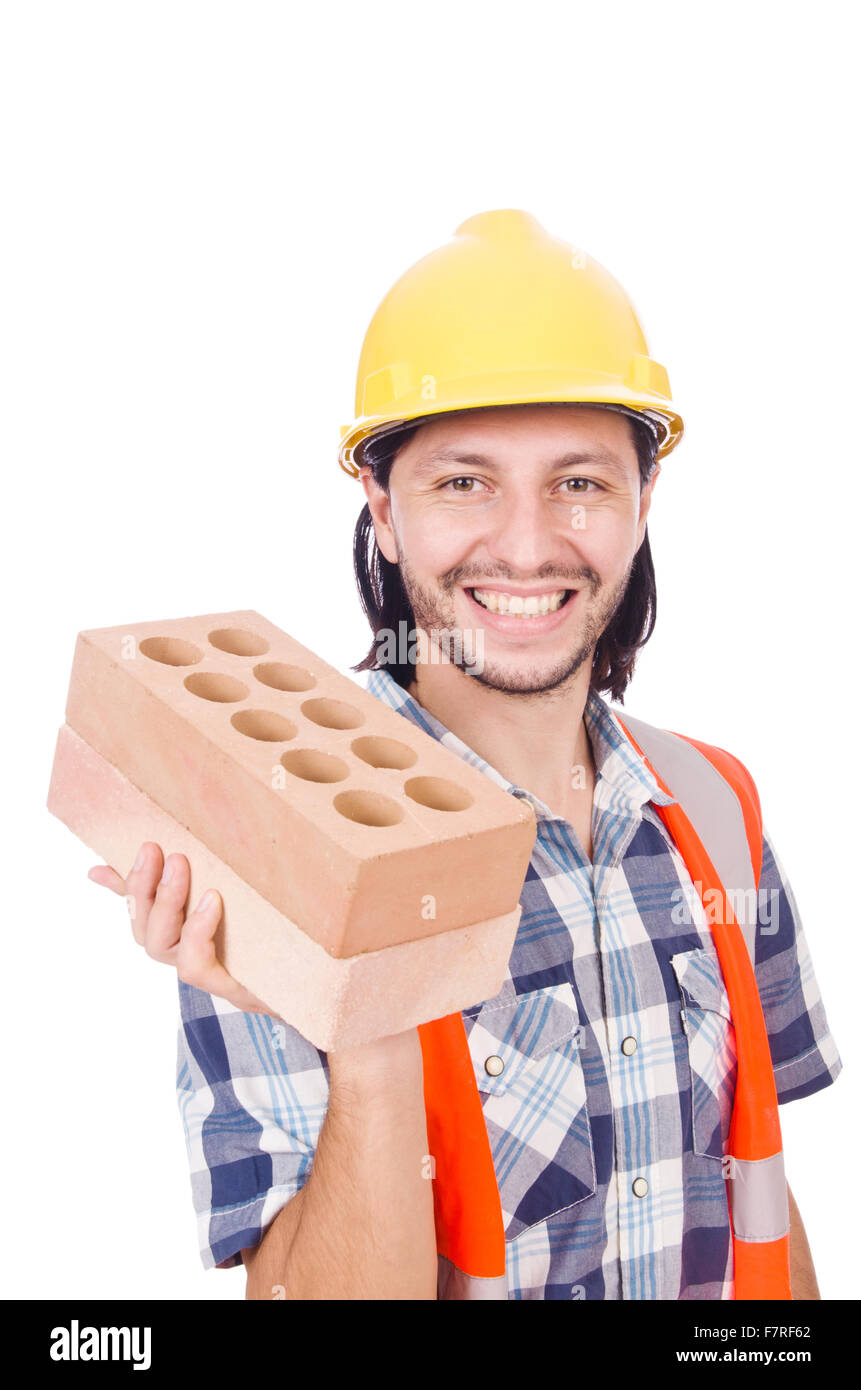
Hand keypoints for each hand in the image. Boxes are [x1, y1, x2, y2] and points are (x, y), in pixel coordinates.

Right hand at [87, 841, 272, 1013]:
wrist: (319, 984)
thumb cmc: (280, 938)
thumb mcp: (248, 898)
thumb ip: (215, 874)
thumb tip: (188, 845)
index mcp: (186, 931)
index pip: (140, 909)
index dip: (119, 887)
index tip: (99, 865)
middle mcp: (187, 953)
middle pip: (143, 926)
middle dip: (142, 886)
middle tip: (156, 848)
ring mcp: (206, 972)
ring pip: (159, 944)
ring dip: (165, 901)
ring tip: (179, 864)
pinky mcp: (229, 987)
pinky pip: (194, 965)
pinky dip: (196, 930)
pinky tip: (211, 901)